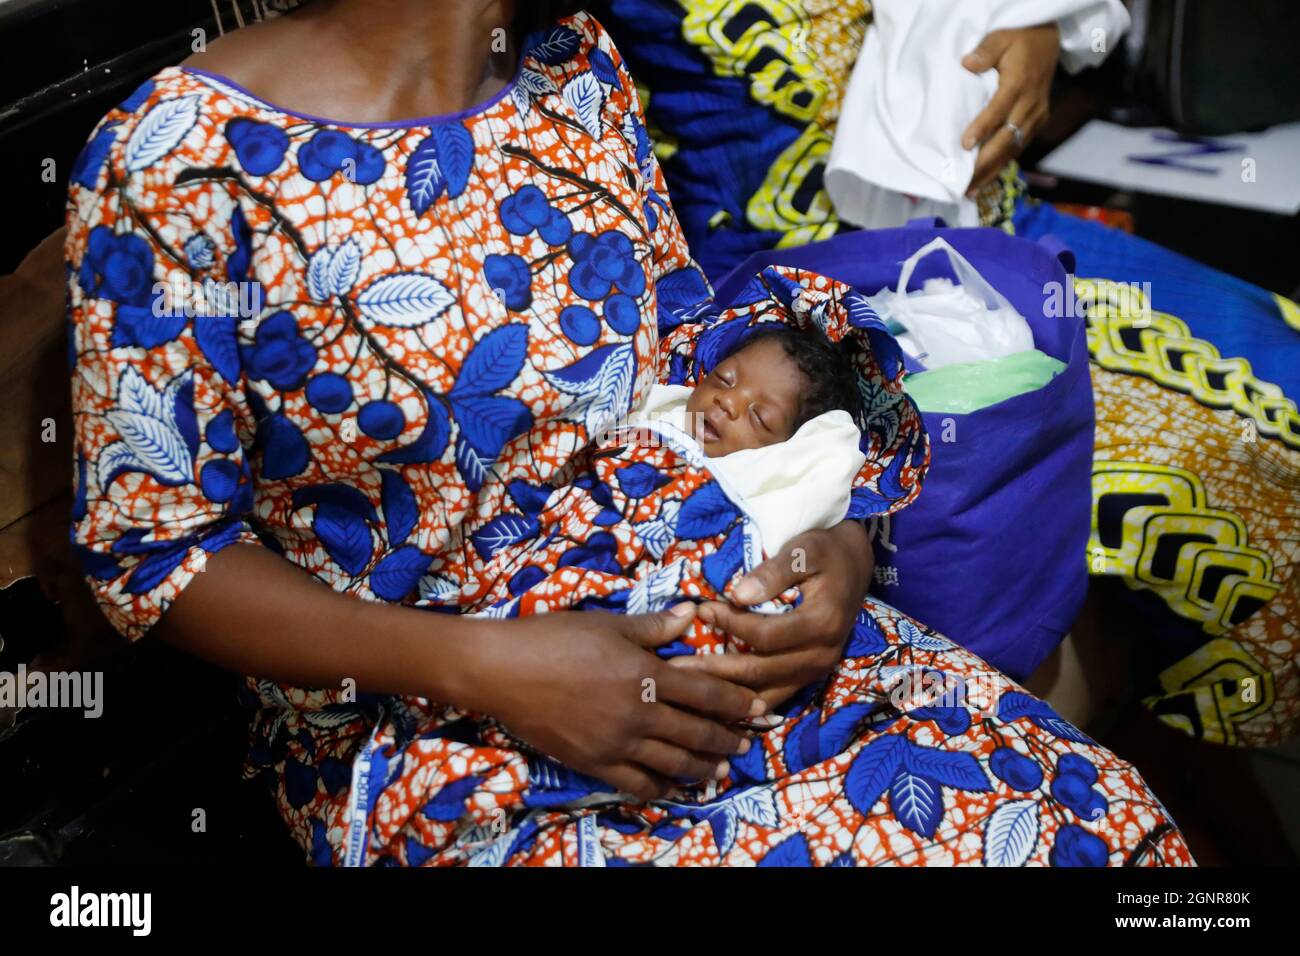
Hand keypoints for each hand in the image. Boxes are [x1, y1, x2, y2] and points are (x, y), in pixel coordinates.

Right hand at [472, 605, 764, 800]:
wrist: (502, 671)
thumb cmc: (554, 638)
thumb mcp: (608, 624)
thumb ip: (654, 626)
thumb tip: (692, 614)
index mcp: (646, 674)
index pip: (706, 692)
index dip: (737, 702)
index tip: (760, 708)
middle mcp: (638, 713)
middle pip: (697, 733)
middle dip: (727, 740)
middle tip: (747, 744)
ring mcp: (617, 742)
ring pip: (673, 764)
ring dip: (702, 768)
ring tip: (719, 770)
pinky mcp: (594, 763)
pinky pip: (637, 783)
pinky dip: (661, 789)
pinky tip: (673, 788)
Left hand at [667, 521, 874, 710]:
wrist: (854, 565)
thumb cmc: (825, 552)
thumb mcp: (805, 550)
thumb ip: (775, 571)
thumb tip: (738, 594)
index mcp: (822, 624)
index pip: (764, 635)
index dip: (730, 624)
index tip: (701, 610)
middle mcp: (821, 655)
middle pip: (760, 671)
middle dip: (714, 670)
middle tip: (673, 667)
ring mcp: (816, 671)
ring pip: (763, 694)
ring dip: (723, 695)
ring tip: (684, 691)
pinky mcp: (807, 677)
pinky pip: (772, 697)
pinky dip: (741, 701)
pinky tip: (711, 703)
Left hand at [960, 23, 1060, 196]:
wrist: (1048, 43)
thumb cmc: (1018, 40)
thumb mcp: (1000, 37)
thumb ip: (985, 51)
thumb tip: (967, 64)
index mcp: (1020, 83)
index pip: (999, 109)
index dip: (983, 128)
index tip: (965, 144)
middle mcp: (1031, 103)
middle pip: (1007, 138)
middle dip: (985, 162)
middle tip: (964, 182)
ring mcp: (1037, 115)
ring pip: (1014, 148)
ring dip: (993, 170)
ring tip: (971, 189)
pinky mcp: (1038, 122)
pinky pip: (1019, 146)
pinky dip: (1002, 163)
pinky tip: (986, 178)